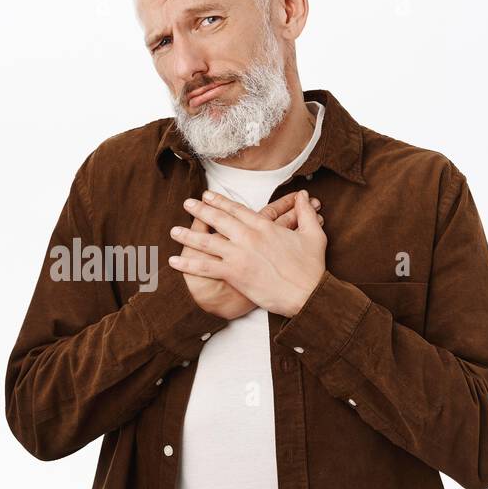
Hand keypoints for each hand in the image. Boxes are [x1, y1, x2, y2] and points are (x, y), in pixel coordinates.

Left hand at [170, 189, 327, 316]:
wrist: (307, 294)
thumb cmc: (312, 268)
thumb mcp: (313, 235)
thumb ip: (305, 213)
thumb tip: (304, 197)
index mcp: (264, 226)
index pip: (237, 209)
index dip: (220, 201)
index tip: (208, 195)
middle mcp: (248, 237)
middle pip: (218, 219)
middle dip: (200, 210)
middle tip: (187, 203)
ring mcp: (239, 255)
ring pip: (207, 241)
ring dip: (188, 235)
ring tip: (173, 231)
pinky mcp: (234, 273)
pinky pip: (205, 267)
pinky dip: (188, 264)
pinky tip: (174, 261)